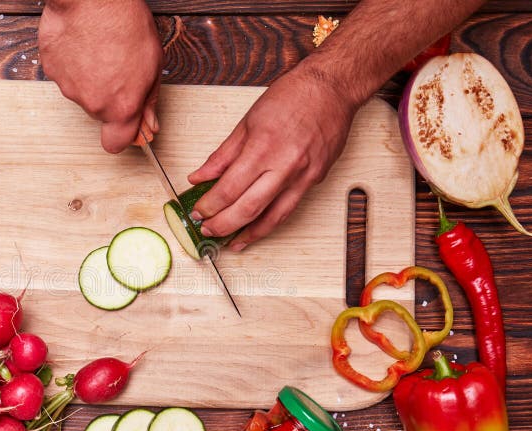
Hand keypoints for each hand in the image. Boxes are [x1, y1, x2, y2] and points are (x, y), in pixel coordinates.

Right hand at [38, 0, 162, 152]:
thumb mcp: (153, 63)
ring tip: (100, 51)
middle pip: (100, 114)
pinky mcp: (52, 69)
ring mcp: (69, 87)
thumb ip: (149, 101)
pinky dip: (74, 64)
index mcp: (121, 107)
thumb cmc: (124, 23)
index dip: (122, 135)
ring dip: (91, 79)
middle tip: (118, 70)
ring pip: (82, 93)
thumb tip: (149, 124)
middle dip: (109, 98)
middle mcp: (92, 103)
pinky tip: (84, 45)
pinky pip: (65, 74)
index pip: (115, 144)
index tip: (127, 124)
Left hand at [187, 62, 359, 250]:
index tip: (198, 212)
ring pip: (272, 217)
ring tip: (231, 242)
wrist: (332, 87)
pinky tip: (257, 228)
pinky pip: (289, 208)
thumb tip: (200, 176)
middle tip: (207, 231)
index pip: (229, 188)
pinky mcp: (315, 180)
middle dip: (223, 225)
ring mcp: (303, 175)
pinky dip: (271, 222)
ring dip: (249, 234)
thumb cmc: (292, 96)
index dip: (210, 205)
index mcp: (262, 147)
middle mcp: (284, 165)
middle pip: (248, 208)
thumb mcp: (247, 122)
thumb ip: (222, 155)